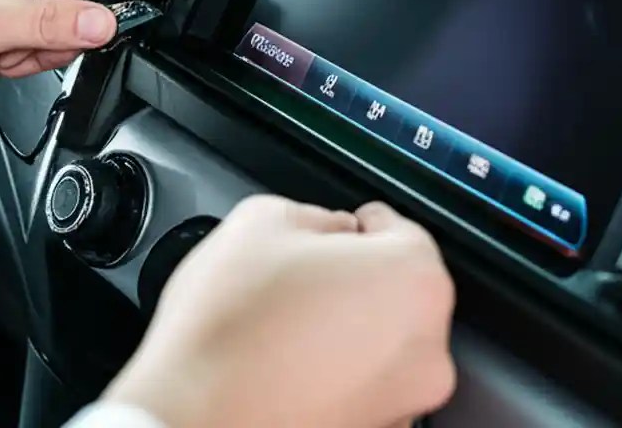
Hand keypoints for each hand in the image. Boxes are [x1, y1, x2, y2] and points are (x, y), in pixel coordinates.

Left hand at [0, 0, 130, 149]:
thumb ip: (49, 22)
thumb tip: (104, 20)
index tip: (129, 3)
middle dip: (70, 18)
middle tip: (51, 38)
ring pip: (70, 18)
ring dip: (51, 44)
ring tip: (11, 52)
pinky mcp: (10, 33)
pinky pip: (55, 43)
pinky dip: (40, 59)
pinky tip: (5, 62)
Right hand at [105, 196, 456, 427]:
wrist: (195, 419)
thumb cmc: (228, 332)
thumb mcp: (260, 222)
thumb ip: (315, 215)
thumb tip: (329, 227)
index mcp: (412, 278)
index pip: (400, 230)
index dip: (361, 224)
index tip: (343, 228)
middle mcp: (426, 344)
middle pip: (398, 291)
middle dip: (357, 280)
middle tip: (304, 280)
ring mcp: (407, 397)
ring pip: (384, 343)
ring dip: (350, 329)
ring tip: (292, 328)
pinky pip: (367, 386)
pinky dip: (341, 374)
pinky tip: (294, 367)